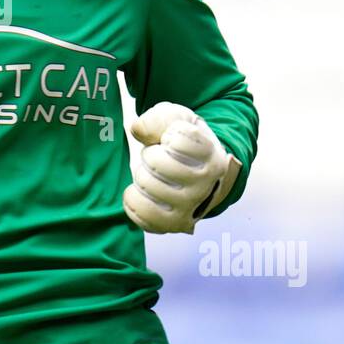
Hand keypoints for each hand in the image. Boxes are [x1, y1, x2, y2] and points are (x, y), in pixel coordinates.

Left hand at [123, 102, 233, 234]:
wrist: (200, 176)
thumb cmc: (186, 144)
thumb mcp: (178, 121)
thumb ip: (158, 118)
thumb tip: (137, 129)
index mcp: (210, 156)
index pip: (177, 140)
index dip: (167, 135)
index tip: (172, 141)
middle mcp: (203, 186)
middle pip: (156, 162)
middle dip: (150, 155)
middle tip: (159, 158)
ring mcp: (189, 208)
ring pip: (147, 186)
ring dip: (141, 176)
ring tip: (153, 175)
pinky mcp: (171, 225)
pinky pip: (141, 214)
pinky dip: (133, 199)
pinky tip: (140, 191)